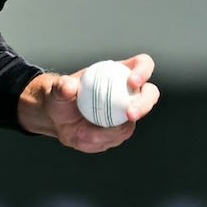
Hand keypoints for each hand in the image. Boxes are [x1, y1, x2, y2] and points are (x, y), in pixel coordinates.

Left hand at [18, 54, 159, 151]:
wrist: (58, 119)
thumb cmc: (61, 97)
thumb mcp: (57, 89)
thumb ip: (62, 87)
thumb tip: (68, 86)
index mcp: (122, 73)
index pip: (143, 65)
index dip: (144, 71)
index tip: (133, 81)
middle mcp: (129, 93)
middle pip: (149, 96)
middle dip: (143, 105)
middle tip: (129, 113)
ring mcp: (126, 115)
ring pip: (129, 125)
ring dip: (110, 132)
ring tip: (81, 132)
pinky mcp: (118, 133)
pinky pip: (114, 139)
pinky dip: (98, 141)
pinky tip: (80, 137)